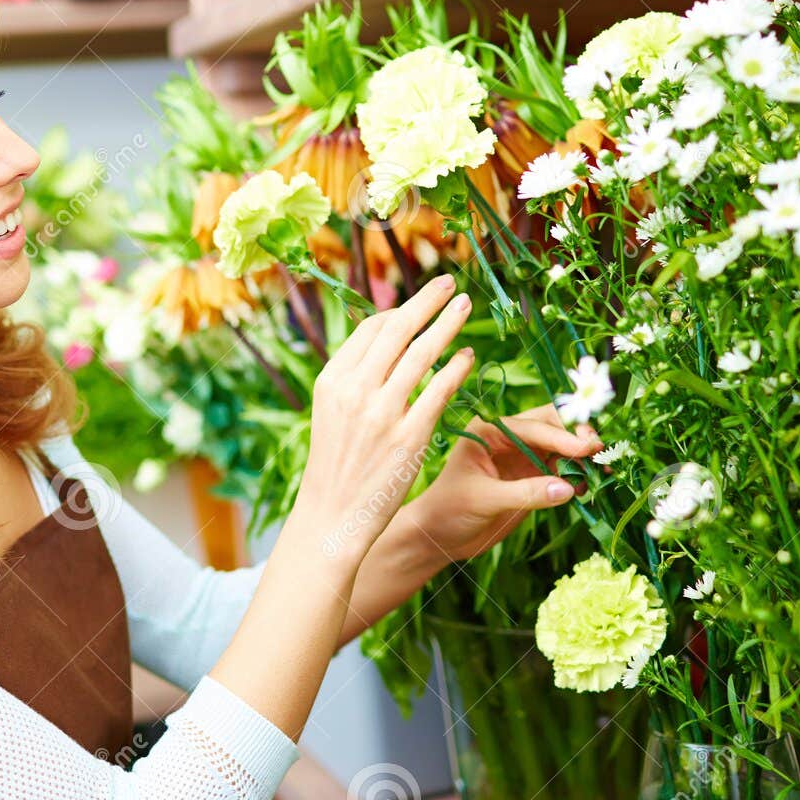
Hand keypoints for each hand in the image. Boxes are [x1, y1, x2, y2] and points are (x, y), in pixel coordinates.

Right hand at [295, 274, 474, 566]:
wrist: (333, 516)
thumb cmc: (337, 464)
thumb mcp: (333, 413)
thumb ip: (356, 379)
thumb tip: (387, 342)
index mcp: (332, 380)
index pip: (371, 330)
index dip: (400, 312)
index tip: (421, 303)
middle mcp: (354, 391)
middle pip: (397, 330)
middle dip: (426, 301)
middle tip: (449, 284)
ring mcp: (382, 414)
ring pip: (421, 354)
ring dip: (447, 325)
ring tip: (466, 307)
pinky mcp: (408, 437)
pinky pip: (439, 391)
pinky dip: (455, 368)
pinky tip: (468, 356)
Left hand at [401, 405, 601, 563]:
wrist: (440, 537)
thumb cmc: (449, 510)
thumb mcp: (483, 499)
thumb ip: (525, 493)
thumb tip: (568, 488)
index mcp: (490, 430)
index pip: (534, 426)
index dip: (562, 436)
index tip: (586, 448)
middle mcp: (510, 438)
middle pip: (554, 425)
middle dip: (578, 435)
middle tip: (598, 451)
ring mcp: (524, 458)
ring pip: (563, 448)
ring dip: (583, 457)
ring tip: (601, 470)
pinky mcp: (535, 479)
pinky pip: (564, 471)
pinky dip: (579, 476)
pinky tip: (587, 487)